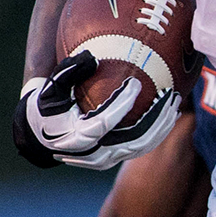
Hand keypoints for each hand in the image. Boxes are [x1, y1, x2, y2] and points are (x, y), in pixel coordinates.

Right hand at [12, 51, 179, 170]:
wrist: (41, 136)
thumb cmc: (46, 107)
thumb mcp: (50, 88)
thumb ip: (68, 72)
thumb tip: (91, 57)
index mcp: (78, 137)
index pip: (106, 121)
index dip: (123, 103)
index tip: (136, 82)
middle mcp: (95, 154)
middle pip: (134, 140)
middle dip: (156, 118)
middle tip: (170, 94)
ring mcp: (107, 159)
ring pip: (142, 146)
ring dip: (162, 125)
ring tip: (175, 101)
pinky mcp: (115, 158)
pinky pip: (141, 146)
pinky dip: (157, 130)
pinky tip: (168, 111)